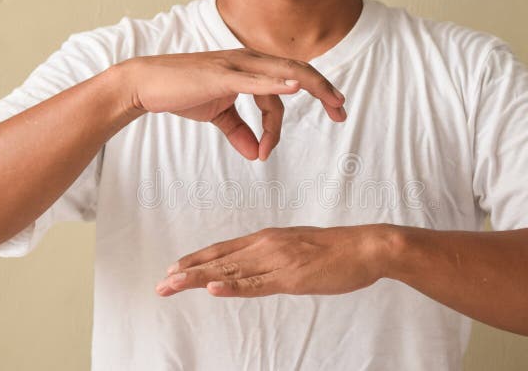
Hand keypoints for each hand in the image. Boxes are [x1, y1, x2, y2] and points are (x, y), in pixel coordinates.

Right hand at [119, 48, 346, 160]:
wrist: (147, 84)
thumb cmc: (182, 92)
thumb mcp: (218, 115)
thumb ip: (239, 131)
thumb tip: (254, 153)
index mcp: (249, 69)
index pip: (285, 87)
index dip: (309, 102)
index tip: (331, 115)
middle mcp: (248, 61)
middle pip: (297, 71)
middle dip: (324, 89)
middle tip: (343, 110)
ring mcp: (235, 65)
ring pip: (283, 72)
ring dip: (313, 86)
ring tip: (333, 103)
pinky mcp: (221, 74)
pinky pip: (254, 79)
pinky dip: (277, 82)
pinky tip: (296, 87)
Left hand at [156, 225, 396, 297]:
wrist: (365, 247)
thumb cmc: (335, 249)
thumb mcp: (297, 248)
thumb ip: (274, 256)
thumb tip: (257, 267)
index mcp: (268, 238)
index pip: (224, 250)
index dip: (198, 260)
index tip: (174, 269)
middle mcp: (267, 245)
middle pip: (220, 261)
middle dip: (188, 272)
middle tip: (162, 284)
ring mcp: (278, 260)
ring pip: (231, 272)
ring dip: (199, 280)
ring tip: (173, 285)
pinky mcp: (291, 277)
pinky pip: (257, 285)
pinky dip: (233, 287)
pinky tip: (213, 289)